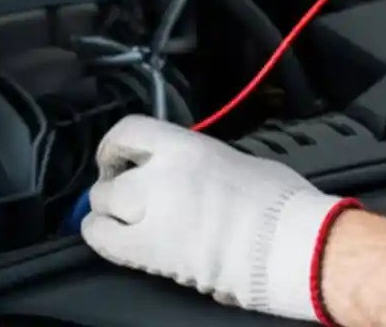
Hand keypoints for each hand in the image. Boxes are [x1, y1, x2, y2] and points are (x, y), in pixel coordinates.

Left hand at [81, 115, 359, 322]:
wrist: (286, 245)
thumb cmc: (279, 200)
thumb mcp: (238, 163)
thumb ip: (200, 166)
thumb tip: (188, 177)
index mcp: (185, 149)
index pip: (129, 132)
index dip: (115, 145)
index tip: (119, 156)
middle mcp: (157, 179)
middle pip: (109, 180)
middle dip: (115, 187)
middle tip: (131, 196)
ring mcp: (147, 218)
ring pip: (99, 212)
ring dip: (108, 214)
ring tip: (122, 220)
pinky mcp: (146, 254)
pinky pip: (103, 242)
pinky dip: (105, 237)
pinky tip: (121, 239)